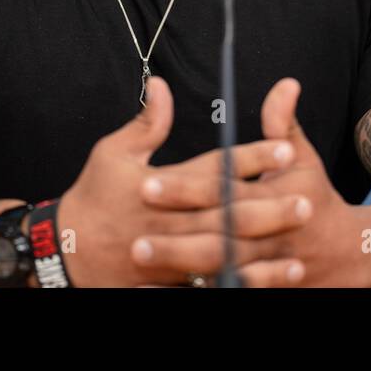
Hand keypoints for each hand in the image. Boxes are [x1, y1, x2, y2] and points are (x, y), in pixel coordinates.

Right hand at [58, 76, 309, 286]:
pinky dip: (244, 281)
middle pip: (225, 216)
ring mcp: (169, 258)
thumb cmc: (92, 196)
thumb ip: (145, 124)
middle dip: (267, 209)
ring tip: (297, 246)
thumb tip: (161, 85)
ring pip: (223, 254)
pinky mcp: (170, 283)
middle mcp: (167, 223)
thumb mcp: (112, 154)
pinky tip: (274, 274)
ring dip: (264, 249)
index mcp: (157, 187)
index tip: (283, 150)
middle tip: (306, 201)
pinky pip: (211, 285)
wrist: (63, 254)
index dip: (248, 160)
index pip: (211, 171)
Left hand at [133, 77, 361, 286]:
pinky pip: (226, 294)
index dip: (186, 189)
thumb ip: (284, 125)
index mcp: (274, 198)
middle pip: (218, 237)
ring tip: (144, 263)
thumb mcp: (304, 159)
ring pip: (221, 271)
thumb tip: (286, 83)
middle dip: (176, 239)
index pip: (223, 191)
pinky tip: (155, 292)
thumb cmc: (318, 198)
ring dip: (181, 269)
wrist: (350, 255)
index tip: (148, 185)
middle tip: (134, 238)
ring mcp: (268, 267)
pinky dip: (197, 293)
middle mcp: (270, 237)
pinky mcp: (264, 290)